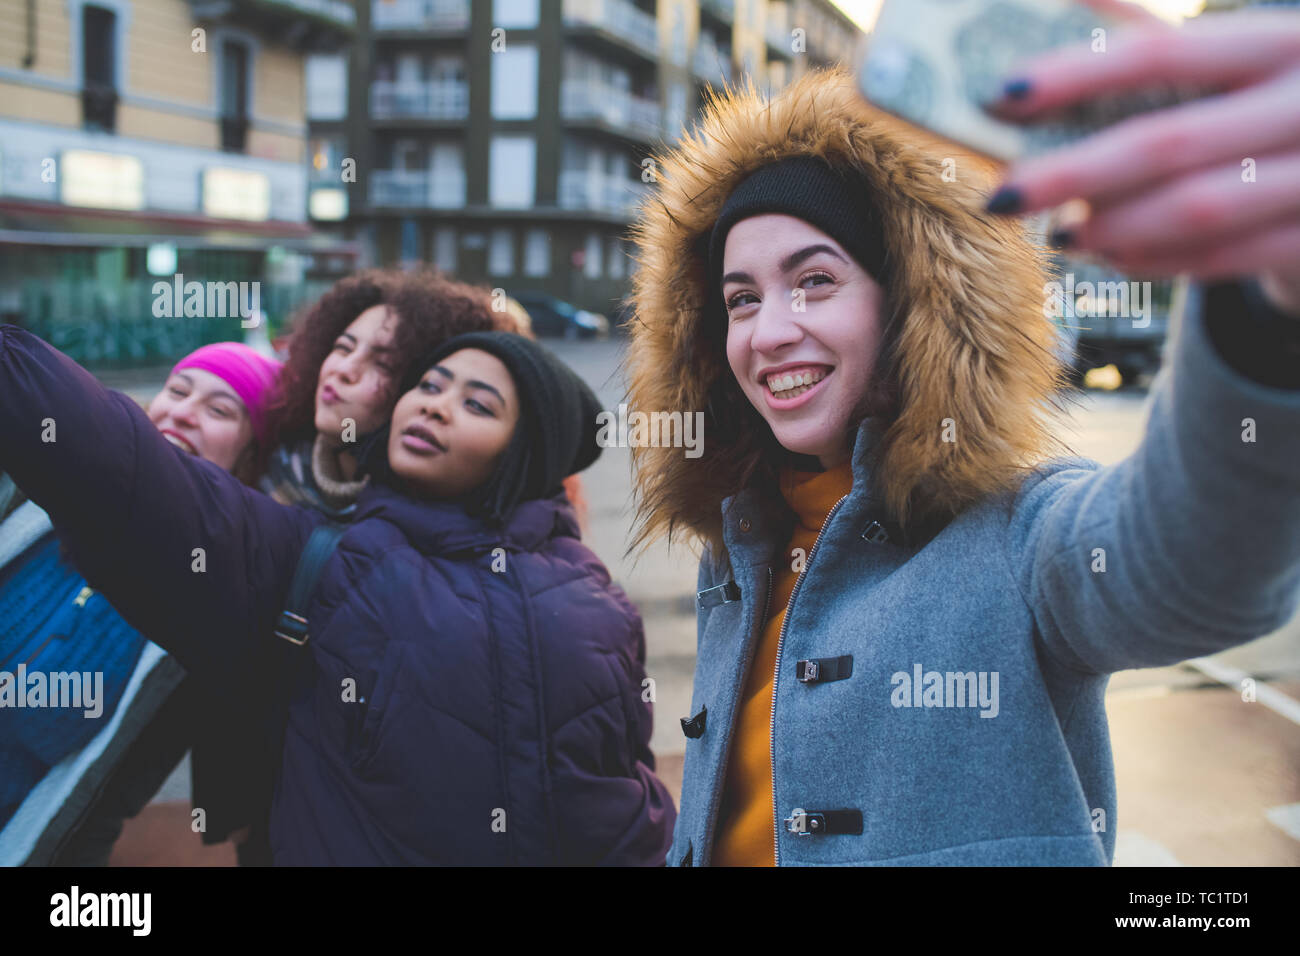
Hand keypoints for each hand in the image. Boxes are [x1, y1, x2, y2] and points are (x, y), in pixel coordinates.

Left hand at [983, 3, 1299, 315]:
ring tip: (1060, 234)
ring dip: (1114, 226)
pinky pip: (1223, 257)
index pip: (1162, 51)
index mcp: (1277, 41)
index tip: (1005, 93)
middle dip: (1074, 173)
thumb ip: (1157, 31)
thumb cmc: (1278, 102)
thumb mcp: (1241, 53)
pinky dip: (1159, 260)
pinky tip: (1112, 257)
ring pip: (1196, 207)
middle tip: (1004, 197)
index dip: (1079, 73)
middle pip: (1168, 141)